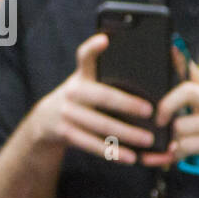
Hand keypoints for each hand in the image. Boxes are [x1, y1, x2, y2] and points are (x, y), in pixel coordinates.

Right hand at [29, 33, 160, 163]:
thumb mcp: (87, 81)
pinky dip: (112, 152)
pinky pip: (91, 144)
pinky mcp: (65, 132)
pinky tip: (130, 157)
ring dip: (125, 134)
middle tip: (151, 112)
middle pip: (102, 96)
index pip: (84, 55)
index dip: (93, 47)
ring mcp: (67, 112)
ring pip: (100, 124)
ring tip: (147, 140)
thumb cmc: (82, 97)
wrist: (46, 119)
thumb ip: (108, 76)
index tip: (105, 40)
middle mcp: (72, 91)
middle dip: (128, 104)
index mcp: (82, 74)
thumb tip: (153, 76)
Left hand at [152, 50, 198, 173]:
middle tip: (160, 120)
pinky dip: (178, 154)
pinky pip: (186, 146)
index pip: (195, 72)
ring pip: (181, 125)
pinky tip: (180, 155)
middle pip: (187, 90)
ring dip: (174, 141)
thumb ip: (193, 101)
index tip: (171, 46)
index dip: (181, 59)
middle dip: (166, 106)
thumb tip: (169, 88)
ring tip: (177, 146)